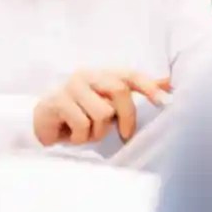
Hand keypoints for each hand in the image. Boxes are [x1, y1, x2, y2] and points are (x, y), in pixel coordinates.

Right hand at [33, 70, 171, 146]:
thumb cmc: (80, 114)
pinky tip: (71, 135)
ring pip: (102, 112)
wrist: (44, 124)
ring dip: (97, 132)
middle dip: (127, 117)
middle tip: (125, 135)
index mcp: (103, 74)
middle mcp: (87, 74)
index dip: (149, 86)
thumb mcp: (109, 104)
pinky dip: (80, 137)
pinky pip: (82, 124)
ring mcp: (71, 86)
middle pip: (119, 90)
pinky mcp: (57, 100)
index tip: (166, 101)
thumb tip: (168, 82)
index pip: (130, 75)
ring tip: (86, 133)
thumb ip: (134, 92)